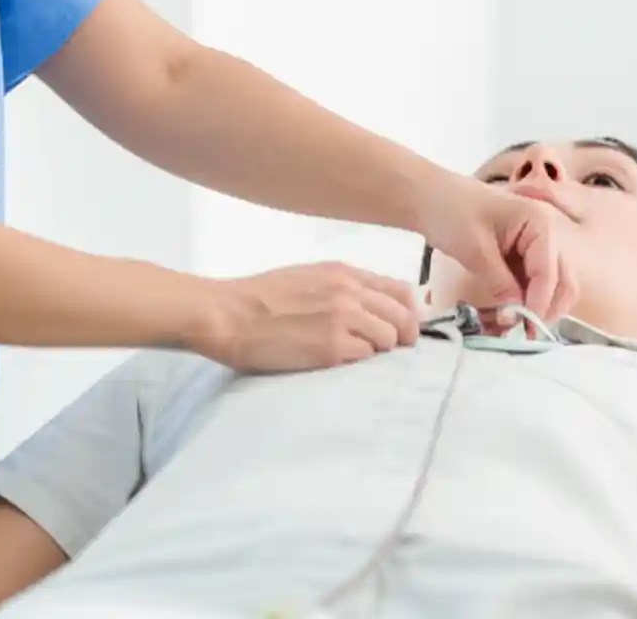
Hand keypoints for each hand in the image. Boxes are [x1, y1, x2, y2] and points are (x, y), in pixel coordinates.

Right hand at [198, 262, 419, 372]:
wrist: (227, 314)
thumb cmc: (258, 298)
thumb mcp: (306, 277)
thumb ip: (341, 287)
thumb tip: (371, 306)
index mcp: (343, 273)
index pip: (401, 290)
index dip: (409, 313)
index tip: (404, 328)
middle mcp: (349, 292)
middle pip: (403, 316)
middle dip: (405, 336)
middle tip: (394, 350)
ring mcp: (343, 319)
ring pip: (389, 339)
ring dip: (379, 351)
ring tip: (358, 356)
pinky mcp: (332, 347)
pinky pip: (366, 358)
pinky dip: (358, 363)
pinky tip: (339, 363)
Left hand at [418, 174, 578, 323]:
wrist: (428, 196)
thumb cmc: (450, 211)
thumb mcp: (475, 249)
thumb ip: (500, 283)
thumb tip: (516, 317)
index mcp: (540, 223)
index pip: (550, 273)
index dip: (539, 304)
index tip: (525, 329)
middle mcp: (545, 234)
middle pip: (562, 281)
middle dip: (546, 310)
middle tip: (525, 334)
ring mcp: (535, 246)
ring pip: (550, 286)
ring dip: (536, 309)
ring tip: (513, 330)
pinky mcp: (520, 256)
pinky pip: (530, 284)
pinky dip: (522, 302)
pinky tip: (505, 317)